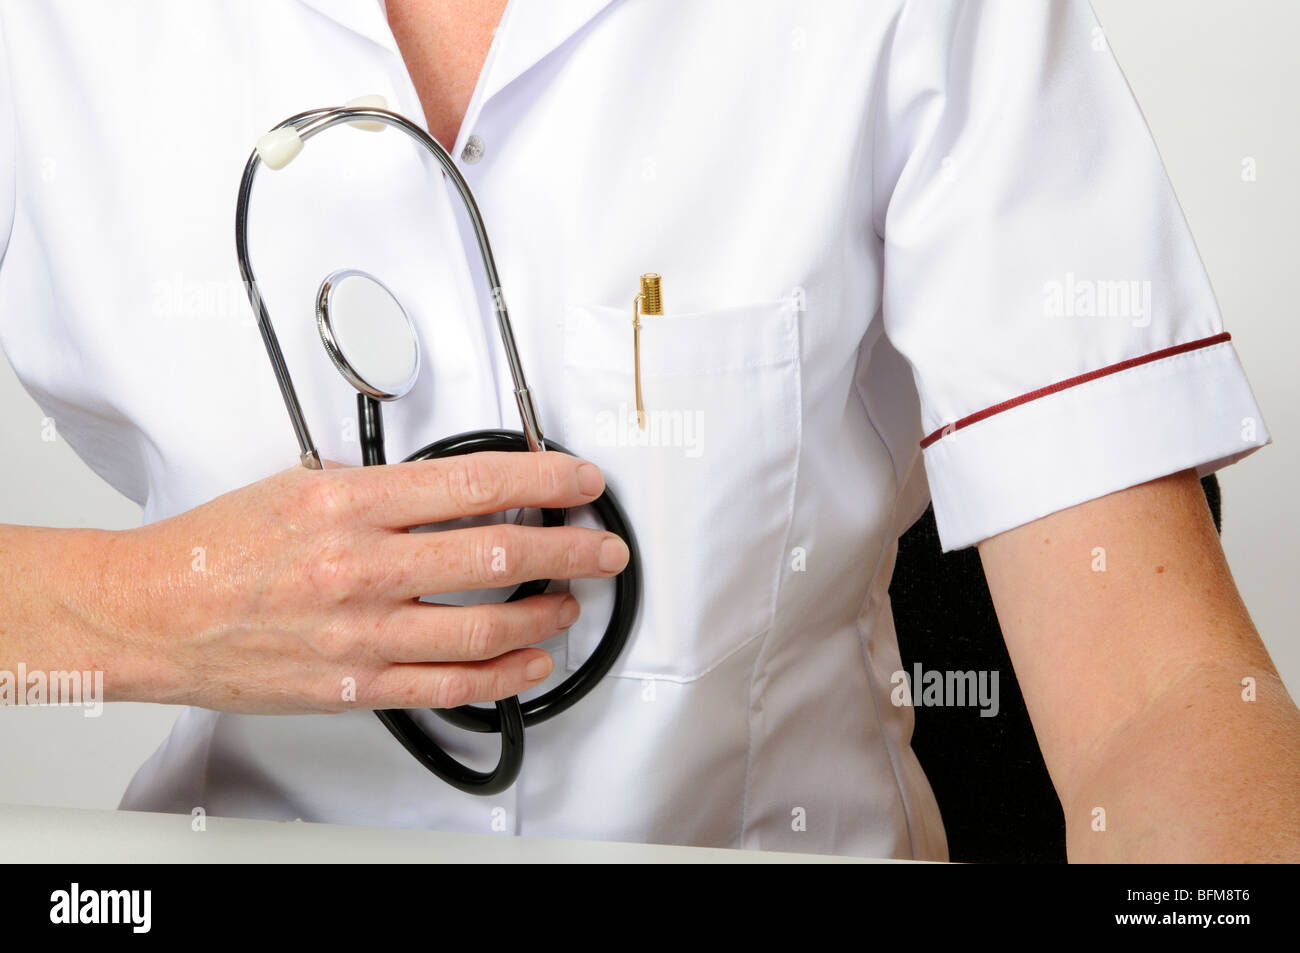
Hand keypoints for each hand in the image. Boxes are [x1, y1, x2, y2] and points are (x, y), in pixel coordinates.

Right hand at [86, 452, 626, 713]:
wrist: (153, 613)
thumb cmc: (218, 549)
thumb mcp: (302, 485)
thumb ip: (382, 490)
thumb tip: (457, 488)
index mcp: (350, 505)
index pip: (475, 483)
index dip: (546, 480)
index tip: (579, 482)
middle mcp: (362, 566)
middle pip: (498, 554)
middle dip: (570, 549)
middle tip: (604, 547)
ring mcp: (362, 632)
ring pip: (487, 628)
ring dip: (546, 613)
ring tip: (570, 602)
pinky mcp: (356, 684)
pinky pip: (450, 686)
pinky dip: (504, 675)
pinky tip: (531, 661)